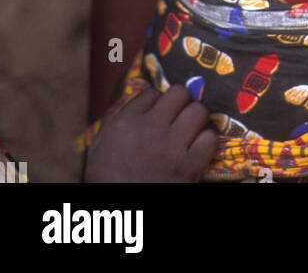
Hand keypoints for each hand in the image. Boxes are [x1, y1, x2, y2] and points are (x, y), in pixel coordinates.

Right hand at [84, 85, 218, 182]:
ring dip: (196, 120)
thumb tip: (127, 99)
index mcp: (126, 123)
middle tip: (178, 117)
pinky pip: (210, 138)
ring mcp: (172, 147)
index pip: (151, 93)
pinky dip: (207, 143)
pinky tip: (198, 150)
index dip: (157, 102)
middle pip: (180, 93)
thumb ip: (111, 120)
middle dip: (181, 103)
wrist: (124, 215)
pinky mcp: (189, 167)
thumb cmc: (107, 181)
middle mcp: (150, 129)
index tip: (158, 114)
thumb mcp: (97, 149)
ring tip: (190, 131)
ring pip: (198, 111)